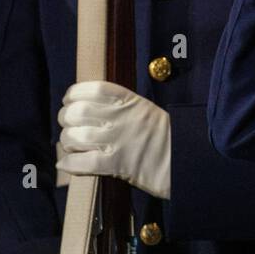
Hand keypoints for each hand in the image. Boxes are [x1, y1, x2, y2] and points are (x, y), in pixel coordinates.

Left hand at [57, 81, 171, 199]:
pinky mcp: (118, 165)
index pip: (94, 89)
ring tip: (71, 146)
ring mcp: (119, 141)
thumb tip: (89, 109)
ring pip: (78, 137)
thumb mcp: (146, 111)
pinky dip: (70, 164)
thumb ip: (121, 108)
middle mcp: (122, 118)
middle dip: (66, 119)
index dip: (75, 94)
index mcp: (130, 102)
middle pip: (79, 112)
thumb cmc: (167, 138)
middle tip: (69, 126)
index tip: (70, 101)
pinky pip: (84, 162)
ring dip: (68, 142)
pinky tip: (66, 164)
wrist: (188, 161)